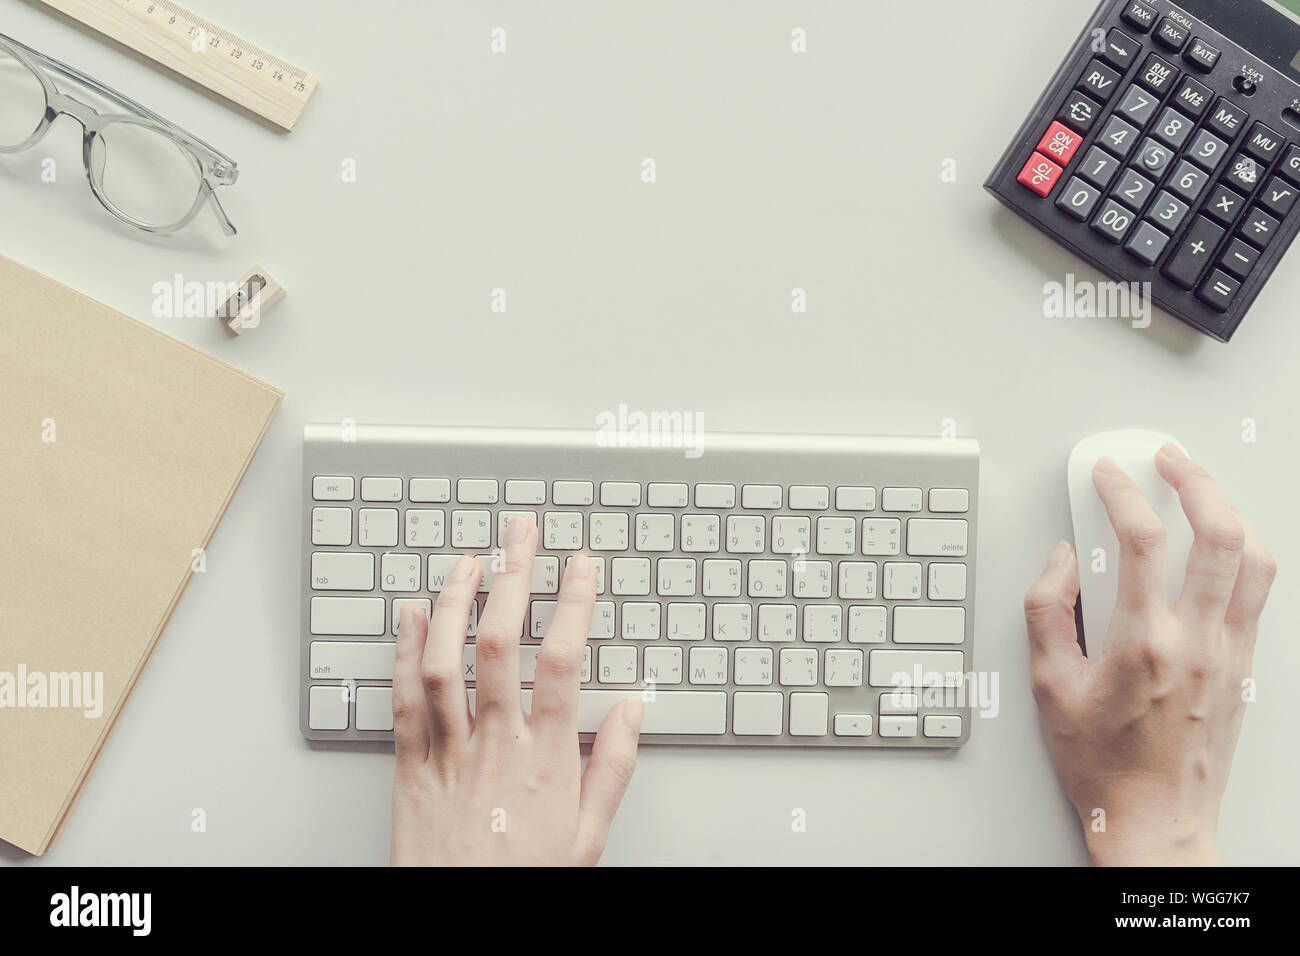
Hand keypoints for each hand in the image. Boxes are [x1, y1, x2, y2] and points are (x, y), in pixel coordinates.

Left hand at [389, 516, 643, 865]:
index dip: (575, 603)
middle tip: (521, 533)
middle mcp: (496, 743)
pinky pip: (404, 699)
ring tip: (471, 560)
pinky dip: (405, 651)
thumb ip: (613, 768)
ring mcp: (448, 750)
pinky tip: (411, 614)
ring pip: (448, 659)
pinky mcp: (409, 766)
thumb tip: (634, 711)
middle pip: (504, 642)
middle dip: (514, 577)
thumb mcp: (589, 835)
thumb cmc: (523, 881)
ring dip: (458, 601)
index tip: (581, 566)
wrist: (459, 920)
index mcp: (548, 757)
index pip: (565, 661)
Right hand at [1024, 445, 1275, 865]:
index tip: (1108, 475)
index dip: (1122, 492)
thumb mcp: (1047, 686)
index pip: (1142, 541)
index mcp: (1143, 643)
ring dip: (1231, 512)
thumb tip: (1063, 561)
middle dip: (1194, 482)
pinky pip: (1258, 594)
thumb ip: (1046, 612)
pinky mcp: (1245, 668)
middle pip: (1217, 535)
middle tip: (1170, 460)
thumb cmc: (1102, 764)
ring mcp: (1230, 653)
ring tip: (1205, 491)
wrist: (1155, 820)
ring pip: (1254, 560)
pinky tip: (1224, 547)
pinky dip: (1245, 554)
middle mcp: (1197, 642)